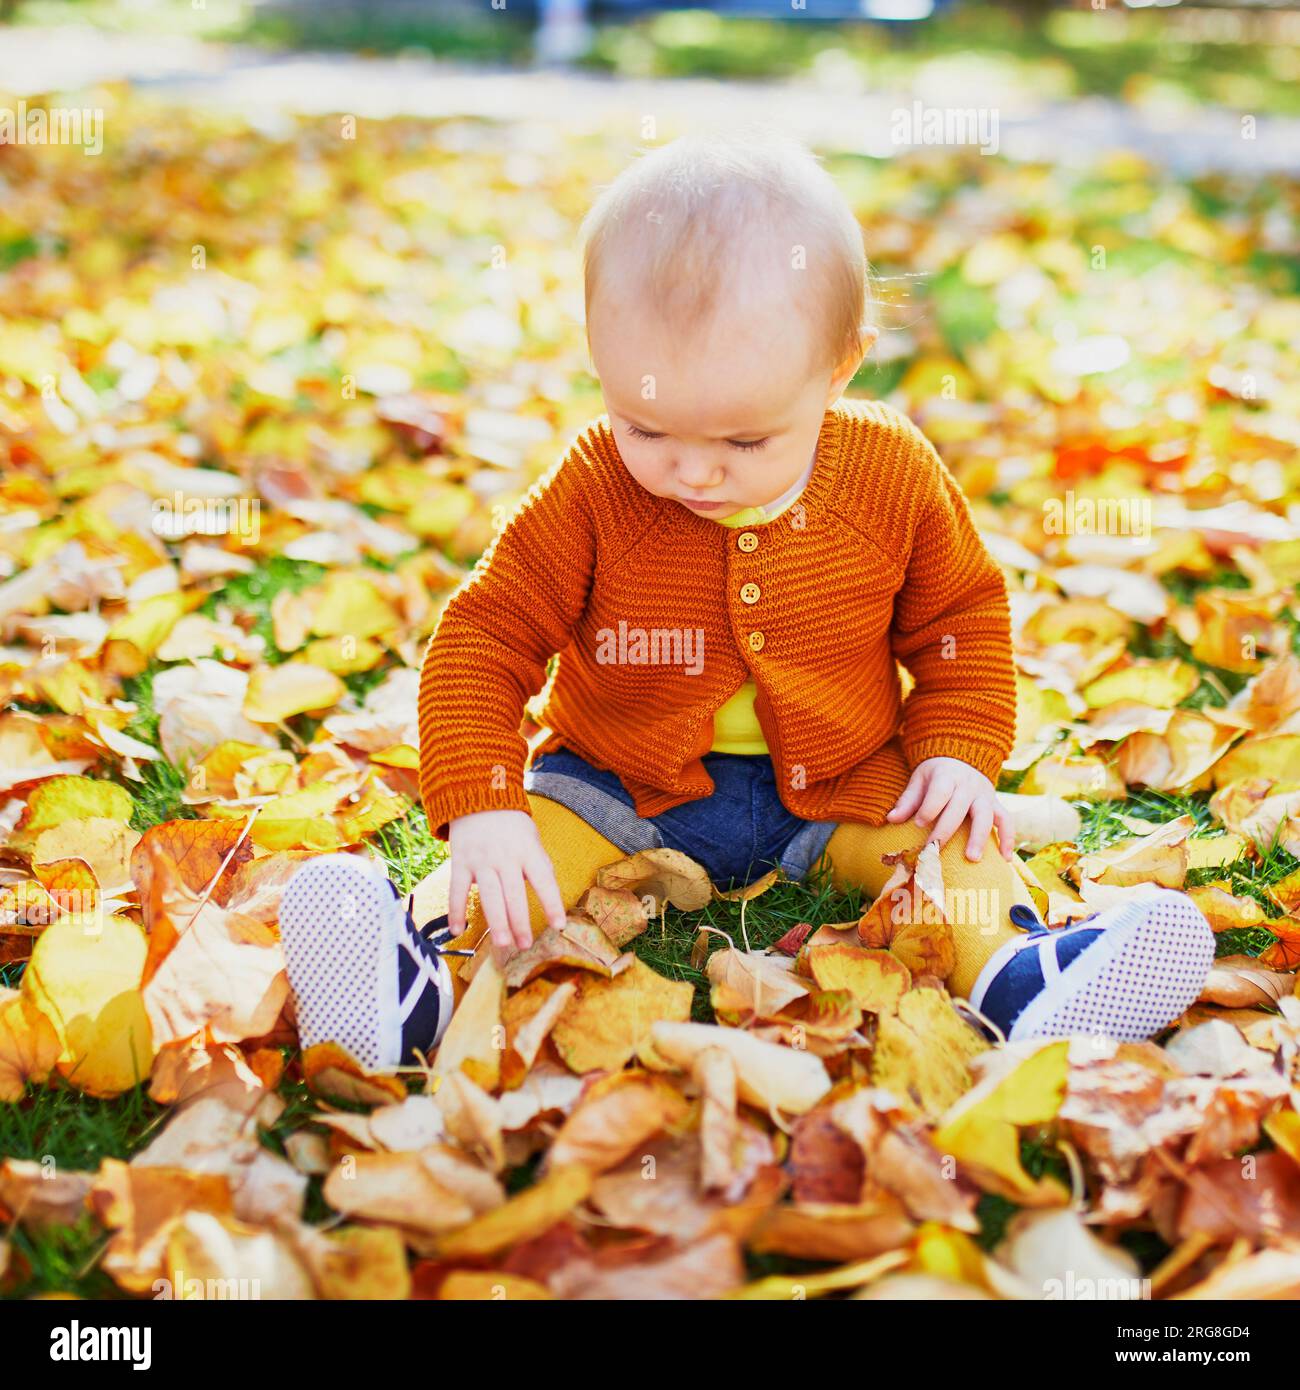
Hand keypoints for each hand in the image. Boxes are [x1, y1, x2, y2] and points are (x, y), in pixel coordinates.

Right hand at [447, 809, 566, 954]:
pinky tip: (457, 930)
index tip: (559, 925)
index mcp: (527, 850)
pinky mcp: (460, 862)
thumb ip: (539, 866)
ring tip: (502, 944)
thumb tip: (548, 895)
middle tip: (525, 945)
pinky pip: (457, 890)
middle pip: (513, 893)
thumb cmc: (512, 826)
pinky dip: (456, 910)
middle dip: (520, 921)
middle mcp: (505, 857)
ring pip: (489, 895)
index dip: (552, 903)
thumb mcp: (532, 839)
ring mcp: (481, 860)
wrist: (478, 798)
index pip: (544, 880)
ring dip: (495, 921)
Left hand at [886, 757, 1014, 860]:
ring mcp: (985, 795)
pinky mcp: (996, 804)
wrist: (962, 758)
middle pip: (959, 808)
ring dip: (979, 837)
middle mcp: (968, 785)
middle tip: (934, 851)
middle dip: (946, 830)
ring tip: (972, 858)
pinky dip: (1008, 839)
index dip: (929, 807)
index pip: (940, 791)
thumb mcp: (920, 780)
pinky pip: (1007, 821)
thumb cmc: (936, 774)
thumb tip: (891, 819)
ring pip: (986, 816)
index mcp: (947, 776)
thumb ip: (908, 800)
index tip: (919, 823)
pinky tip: (1006, 858)